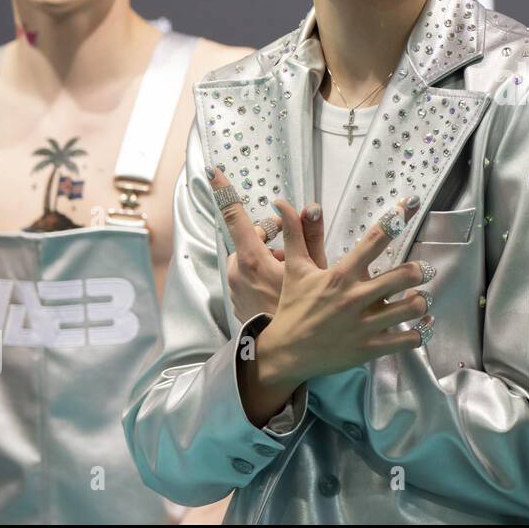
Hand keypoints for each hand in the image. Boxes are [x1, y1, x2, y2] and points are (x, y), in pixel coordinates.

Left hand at [209, 165, 324, 322]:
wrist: (287, 355)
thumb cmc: (303, 312)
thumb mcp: (315, 270)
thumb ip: (310, 234)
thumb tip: (309, 207)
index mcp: (252, 259)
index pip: (235, 217)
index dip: (224, 192)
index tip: (213, 172)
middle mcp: (236, 272)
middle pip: (250, 240)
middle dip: (270, 241)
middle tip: (293, 254)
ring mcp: (235, 289)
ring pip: (250, 260)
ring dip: (267, 260)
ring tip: (290, 277)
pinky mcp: (237, 302)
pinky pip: (248, 279)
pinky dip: (262, 277)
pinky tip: (281, 291)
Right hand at [238, 195, 434, 426]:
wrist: (286, 352)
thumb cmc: (293, 307)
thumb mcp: (295, 269)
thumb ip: (295, 235)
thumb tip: (282, 203)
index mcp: (342, 274)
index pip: (374, 240)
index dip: (396, 219)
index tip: (412, 204)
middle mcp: (356, 297)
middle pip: (404, 276)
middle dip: (420, 270)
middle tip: (422, 270)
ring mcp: (364, 325)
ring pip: (411, 308)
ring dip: (421, 301)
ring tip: (420, 298)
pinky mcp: (369, 348)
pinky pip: (407, 340)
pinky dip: (421, 331)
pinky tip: (424, 325)